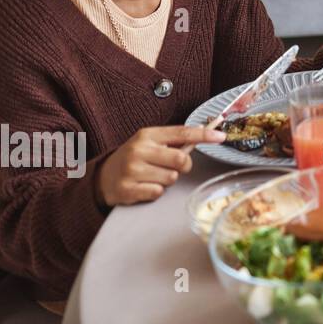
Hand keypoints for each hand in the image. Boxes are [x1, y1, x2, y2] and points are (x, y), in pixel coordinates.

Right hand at [96, 125, 224, 207]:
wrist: (101, 178)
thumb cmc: (134, 158)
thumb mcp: (150, 143)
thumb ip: (174, 140)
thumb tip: (203, 130)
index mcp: (147, 135)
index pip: (182, 133)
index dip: (204, 135)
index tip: (221, 136)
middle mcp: (139, 150)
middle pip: (181, 159)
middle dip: (184, 166)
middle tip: (174, 168)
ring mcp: (132, 170)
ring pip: (171, 178)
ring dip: (167, 180)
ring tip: (153, 177)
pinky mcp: (127, 189)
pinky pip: (158, 193)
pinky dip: (156, 192)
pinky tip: (144, 187)